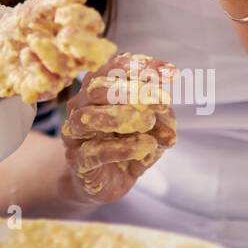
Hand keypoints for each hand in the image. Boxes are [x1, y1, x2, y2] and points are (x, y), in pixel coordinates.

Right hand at [57, 52, 177, 204]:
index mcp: (99, 87)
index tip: (172, 74)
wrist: (108, 180)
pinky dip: (122, 147)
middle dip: (133, 91)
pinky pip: (94, 151)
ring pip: (89, 117)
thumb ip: (161, 116)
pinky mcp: (77, 160)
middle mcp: (82, 104)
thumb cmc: (129, 144)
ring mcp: (75, 132)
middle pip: (98, 87)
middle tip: (162, 100)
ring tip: (150, 122)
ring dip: (123, 117)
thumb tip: (166, 111)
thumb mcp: (154, 127)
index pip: (115, 67)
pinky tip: (145, 146)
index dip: (142, 67)